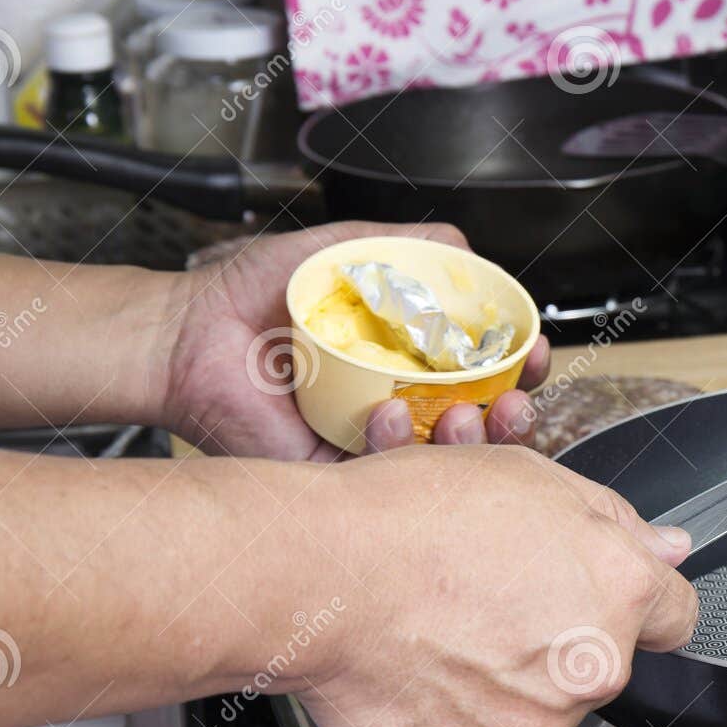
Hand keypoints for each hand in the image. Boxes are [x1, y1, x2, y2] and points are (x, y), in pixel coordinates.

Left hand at [161, 222, 550, 459]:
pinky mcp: (338, 476)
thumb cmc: (255, 292)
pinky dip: (398, 451)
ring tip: (463, 416)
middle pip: (484, 426)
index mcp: (413, 360)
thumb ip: (407, 245)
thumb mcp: (344, 249)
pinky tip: (388, 418)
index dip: (523, 369)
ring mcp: (374, 445)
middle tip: (512, 403)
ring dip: (471, 444)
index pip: (488, 372)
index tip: (535, 353)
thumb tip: (467, 247)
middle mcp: (402, 404)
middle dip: (514, 419)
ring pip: (447, 465)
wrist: (191, 332)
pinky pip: (386, 481)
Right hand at [288, 444, 697, 726]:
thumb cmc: (411, 521)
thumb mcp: (528, 477)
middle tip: (487, 601)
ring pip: (539, 708)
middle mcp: (592, 666)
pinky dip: (456, 719)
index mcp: (618, 590)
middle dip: (557, 638)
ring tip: (440, 632)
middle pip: (599, 662)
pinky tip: (419, 673)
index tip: (608, 600)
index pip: (674, 615)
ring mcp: (536, 725)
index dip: (640, 603)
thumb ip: (613, 522)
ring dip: (504, 681)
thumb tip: (666, 548)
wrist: (319, 578)